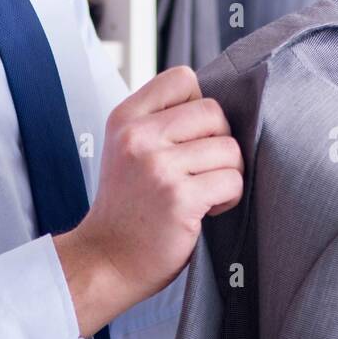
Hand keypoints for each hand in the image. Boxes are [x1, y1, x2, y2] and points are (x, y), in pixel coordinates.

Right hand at [56, 65, 242, 336]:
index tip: (190, 135)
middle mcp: (138, 136)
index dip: (198, 105)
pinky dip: (228, 198)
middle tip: (201, 168)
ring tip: (202, 191)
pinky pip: (232, 181)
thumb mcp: (126, 148)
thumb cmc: (125, 206)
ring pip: (229, 148)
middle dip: (219, 141)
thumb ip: (159, 121)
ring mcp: (159, 167)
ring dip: (226, 173)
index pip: (183, 78)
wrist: (105, 260)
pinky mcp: (180, 198)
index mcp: (126, 118)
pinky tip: (205, 209)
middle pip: (214, 112)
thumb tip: (217, 105)